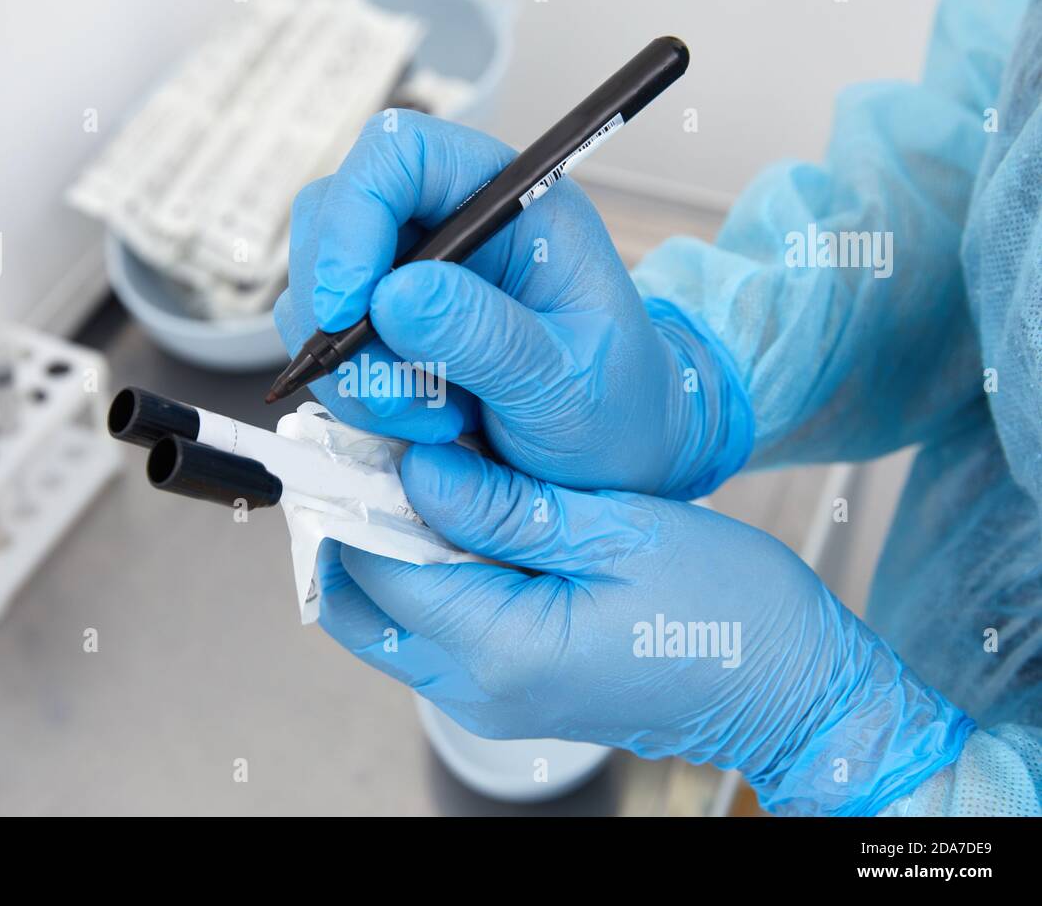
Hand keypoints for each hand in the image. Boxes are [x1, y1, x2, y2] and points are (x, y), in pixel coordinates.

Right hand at [275, 111, 750, 496]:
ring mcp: (405, 278)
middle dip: (340, 312)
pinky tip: (421, 421)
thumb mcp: (568, 379)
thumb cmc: (614, 403)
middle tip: (395, 388)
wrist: (612, 458)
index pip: (400, 154)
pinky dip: (354, 397)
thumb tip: (396, 296)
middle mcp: (447, 226)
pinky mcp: (381, 332)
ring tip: (436, 416)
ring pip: (314, 293)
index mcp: (508, 201)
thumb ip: (488, 336)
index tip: (351, 307)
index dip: (356, 216)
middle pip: (332, 216)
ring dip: (353, 370)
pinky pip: (323, 349)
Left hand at [317, 443, 972, 814]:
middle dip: (349, 528)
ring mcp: (489, 700)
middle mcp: (478, 690)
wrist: (788, 690)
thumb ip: (506, 506)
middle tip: (368, 452)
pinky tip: (452, 519)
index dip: (351, 497)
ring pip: (386, 625)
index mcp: (504, 648)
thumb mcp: (620, 531)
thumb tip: (417, 470)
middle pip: (361, 608)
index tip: (348, 436)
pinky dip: (420, 578)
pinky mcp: (507, 692)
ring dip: (381, 551)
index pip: (378, 567)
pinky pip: (429, 637)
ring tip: (411, 474)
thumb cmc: (728, 611)